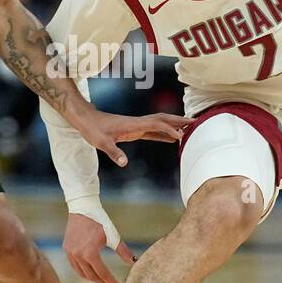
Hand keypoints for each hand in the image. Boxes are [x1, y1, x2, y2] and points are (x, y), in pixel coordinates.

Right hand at [63, 213, 133, 282]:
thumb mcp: (113, 236)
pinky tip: (91, 272)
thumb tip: (133, 262)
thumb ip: (123, 251)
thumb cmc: (100, 221)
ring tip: (103, 282)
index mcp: (90, 253)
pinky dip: (83, 272)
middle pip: (92, 277)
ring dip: (93, 279)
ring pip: (82, 274)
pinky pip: (75, 266)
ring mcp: (71, 253)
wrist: (83, 207)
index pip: (103, 274)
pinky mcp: (67, 249)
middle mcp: (79, 256)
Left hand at [71, 108, 189, 166]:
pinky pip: (153, 131)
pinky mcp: (133, 130)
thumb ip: (113, 152)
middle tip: (195, 122)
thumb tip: (124, 163)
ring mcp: (136, 126)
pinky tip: (170, 139)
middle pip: (162, 119)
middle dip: (178, 121)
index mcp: (133, 125)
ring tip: (189, 129)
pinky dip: (164, 133)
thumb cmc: (93, 129)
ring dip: (174, 126)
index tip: (181, 136)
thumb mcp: (101, 143)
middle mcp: (137, 123)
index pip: (156, 124)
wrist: (85, 119)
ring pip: (159, 124)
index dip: (169, 129)